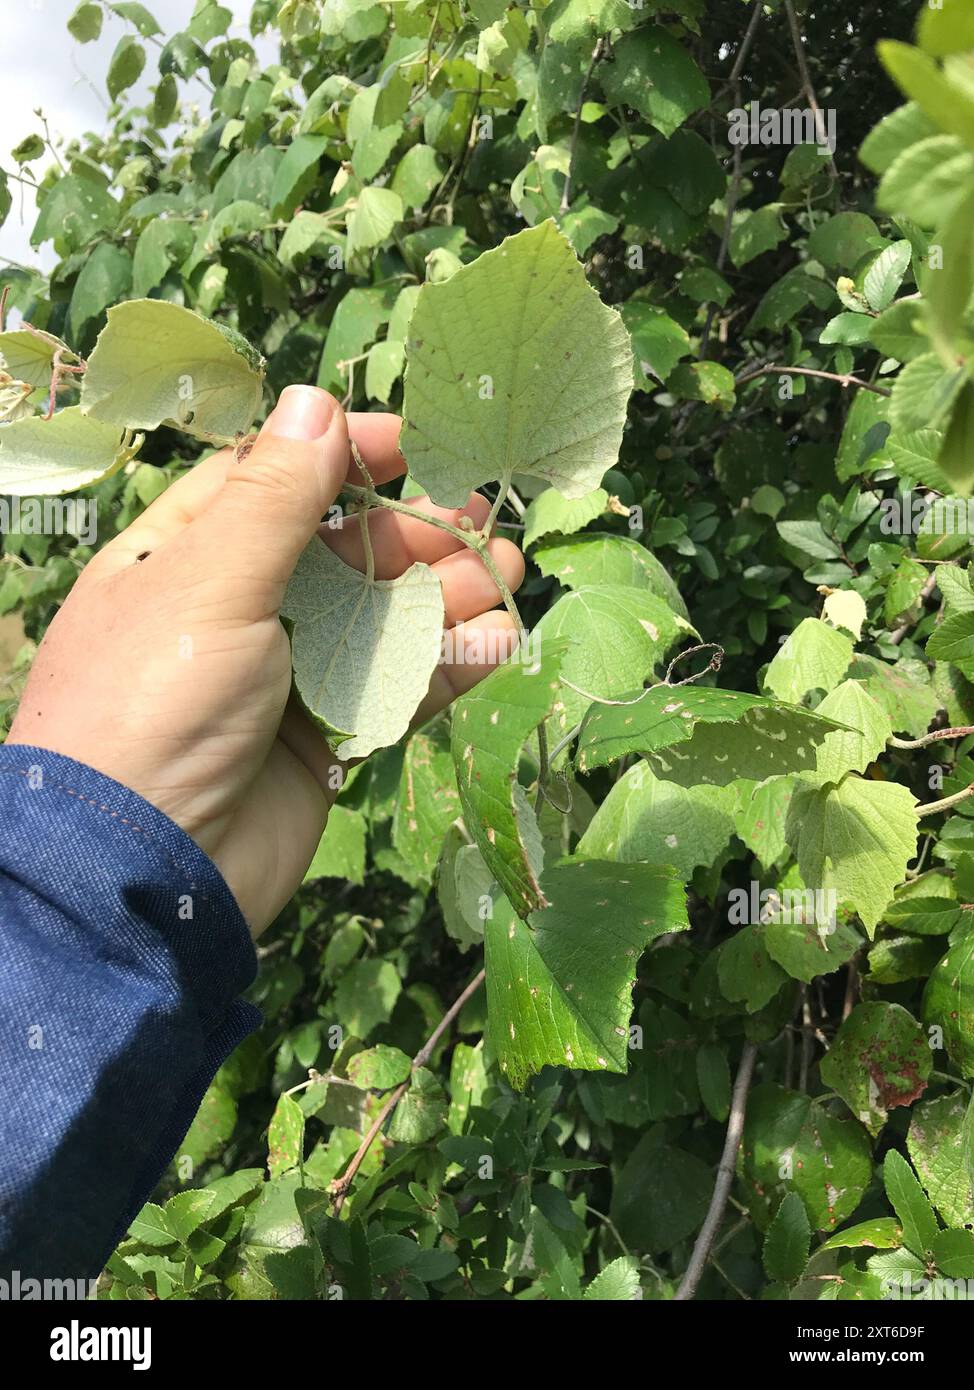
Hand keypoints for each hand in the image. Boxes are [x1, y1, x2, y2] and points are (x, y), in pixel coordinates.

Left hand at [7, 386, 524, 934]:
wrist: (145, 873)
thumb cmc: (156, 705)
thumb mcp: (208, 584)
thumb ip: (272, 500)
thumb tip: (315, 398)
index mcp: (183, 558)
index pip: (270, 482)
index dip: (341, 455)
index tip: (414, 442)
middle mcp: (234, 610)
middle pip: (339, 551)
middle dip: (410, 532)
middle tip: (480, 519)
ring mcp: (283, 679)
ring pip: (377, 620)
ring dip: (442, 594)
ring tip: (503, 572)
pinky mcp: (324, 739)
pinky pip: (393, 688)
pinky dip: (444, 664)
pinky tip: (493, 642)